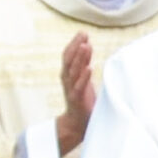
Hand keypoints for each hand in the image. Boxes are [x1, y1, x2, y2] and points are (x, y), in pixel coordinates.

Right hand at [55, 33, 94, 155]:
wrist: (78, 124)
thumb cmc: (83, 101)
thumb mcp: (84, 81)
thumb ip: (84, 66)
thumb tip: (88, 49)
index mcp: (69, 75)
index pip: (69, 56)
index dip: (74, 44)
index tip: (82, 33)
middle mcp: (68, 80)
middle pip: (69, 60)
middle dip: (76, 46)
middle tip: (83, 34)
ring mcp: (71, 89)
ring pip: (73, 71)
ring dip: (80, 58)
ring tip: (86, 46)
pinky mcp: (77, 100)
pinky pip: (80, 86)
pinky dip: (84, 77)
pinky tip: (89, 67)